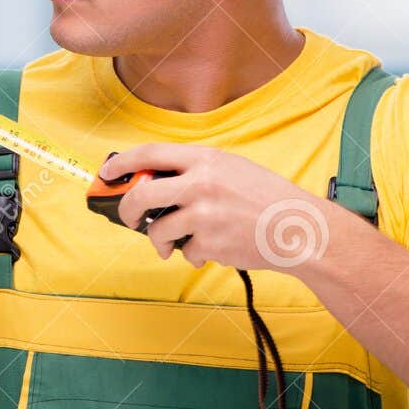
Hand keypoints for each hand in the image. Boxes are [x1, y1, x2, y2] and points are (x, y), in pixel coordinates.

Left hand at [101, 144, 335, 271]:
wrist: (300, 230)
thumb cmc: (266, 198)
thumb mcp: (231, 169)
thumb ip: (194, 172)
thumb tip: (151, 184)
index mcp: (205, 159)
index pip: (150, 153)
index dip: (123, 162)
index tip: (108, 172)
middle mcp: (201, 184)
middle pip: (141, 194)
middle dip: (127, 209)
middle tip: (130, 217)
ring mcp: (204, 214)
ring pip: (158, 230)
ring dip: (159, 241)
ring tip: (169, 245)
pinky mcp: (210, 243)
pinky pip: (186, 251)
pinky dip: (194, 254)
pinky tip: (212, 249)